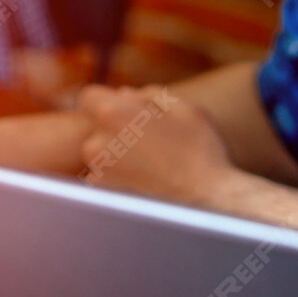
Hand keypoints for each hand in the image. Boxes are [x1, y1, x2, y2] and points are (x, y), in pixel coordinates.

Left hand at [77, 84, 237, 207]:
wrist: (208, 201)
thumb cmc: (199, 150)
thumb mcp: (181, 107)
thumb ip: (148, 94)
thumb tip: (124, 94)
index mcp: (113, 113)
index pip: (89, 97)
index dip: (107, 100)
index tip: (125, 110)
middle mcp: (97, 143)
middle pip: (95, 127)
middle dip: (114, 127)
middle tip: (147, 138)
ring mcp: (98, 173)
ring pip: (101, 153)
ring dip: (117, 153)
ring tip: (152, 162)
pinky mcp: (104, 197)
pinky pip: (105, 178)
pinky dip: (119, 177)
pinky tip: (147, 181)